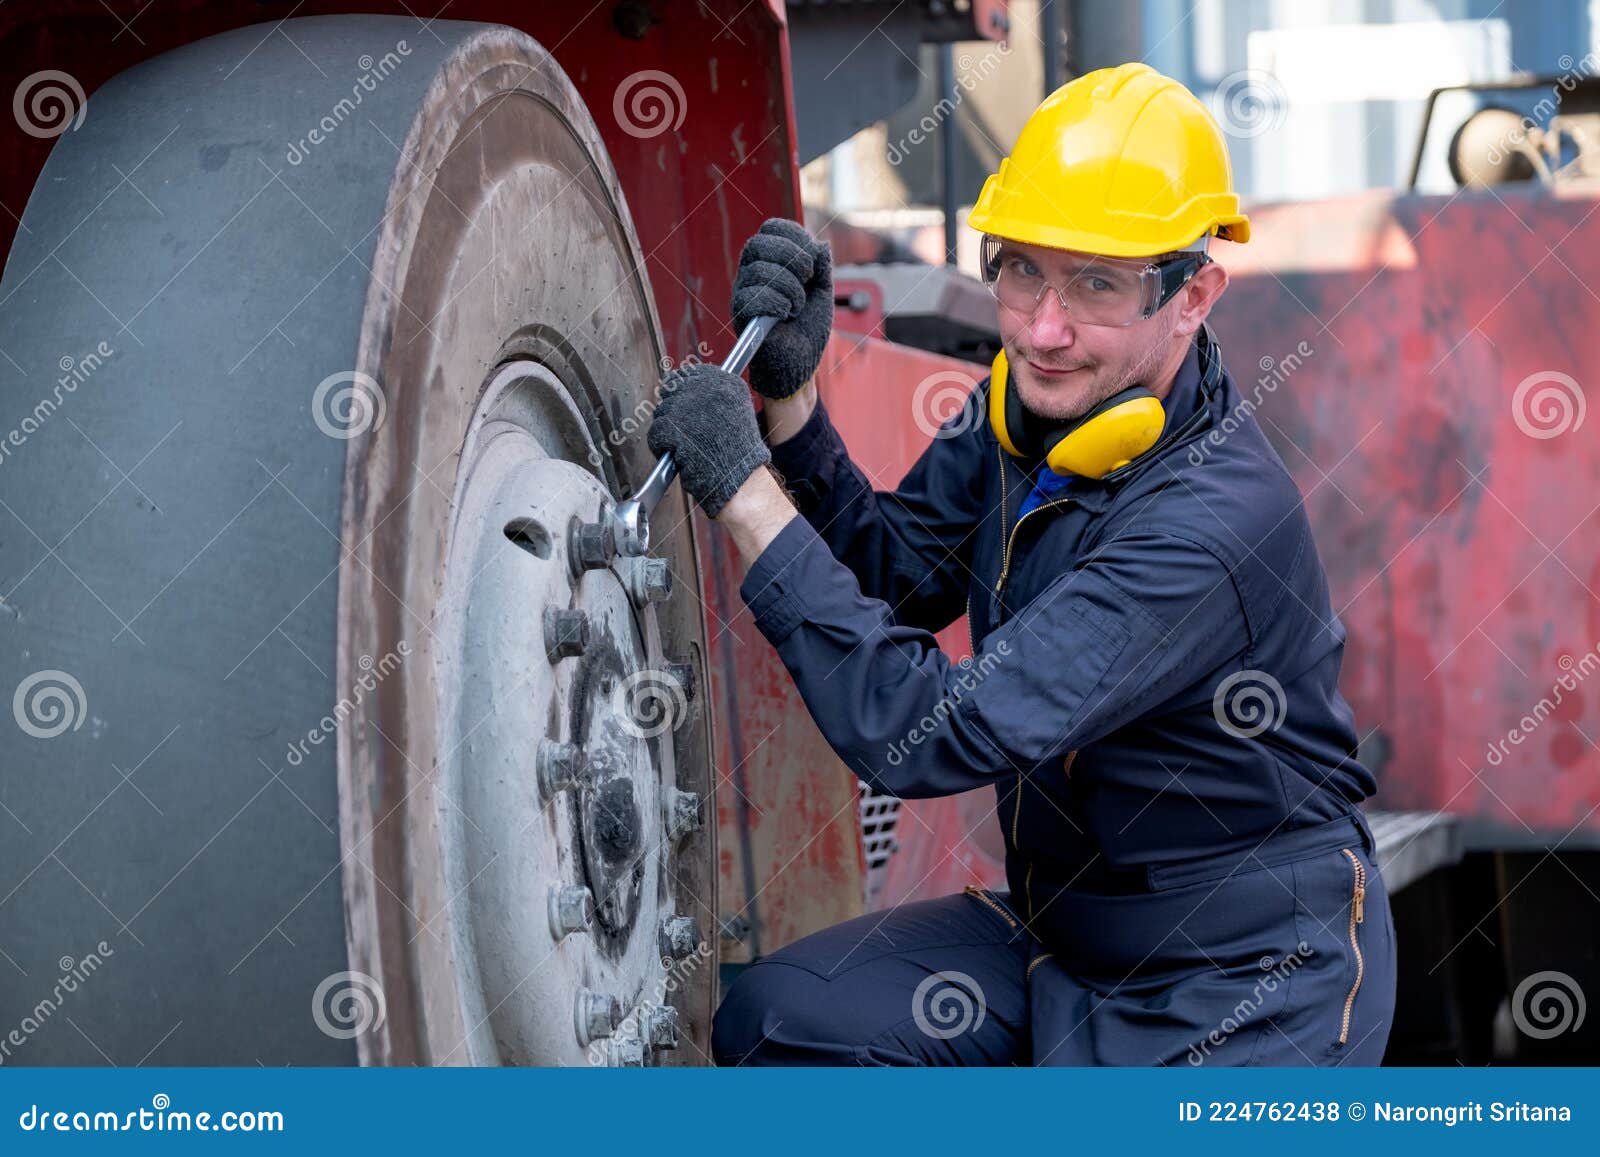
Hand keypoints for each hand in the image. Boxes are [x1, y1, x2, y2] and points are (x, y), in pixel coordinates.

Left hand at [646, 362, 771, 518]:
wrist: (740, 480)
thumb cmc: (737, 455)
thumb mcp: (735, 413)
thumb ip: (711, 397)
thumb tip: (680, 390)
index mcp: (726, 383)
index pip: (688, 374)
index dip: (680, 391)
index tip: (680, 406)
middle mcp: (709, 389)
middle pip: (671, 392)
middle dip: (672, 412)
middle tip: (684, 433)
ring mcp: (691, 407)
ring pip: (661, 413)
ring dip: (667, 432)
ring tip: (685, 447)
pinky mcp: (675, 426)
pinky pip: (655, 433)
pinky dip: (660, 447)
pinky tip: (676, 456)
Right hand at [730, 218, 832, 398]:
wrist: (800, 362)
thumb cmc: (808, 328)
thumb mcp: (822, 291)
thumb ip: (821, 265)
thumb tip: (819, 244)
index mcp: (771, 260)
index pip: (771, 228)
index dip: (793, 236)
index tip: (812, 259)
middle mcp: (752, 271)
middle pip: (759, 243)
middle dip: (790, 257)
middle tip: (807, 278)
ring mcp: (743, 291)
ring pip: (759, 271)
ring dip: (789, 288)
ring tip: (797, 306)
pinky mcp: (739, 313)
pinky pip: (753, 296)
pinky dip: (778, 303)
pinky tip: (786, 315)